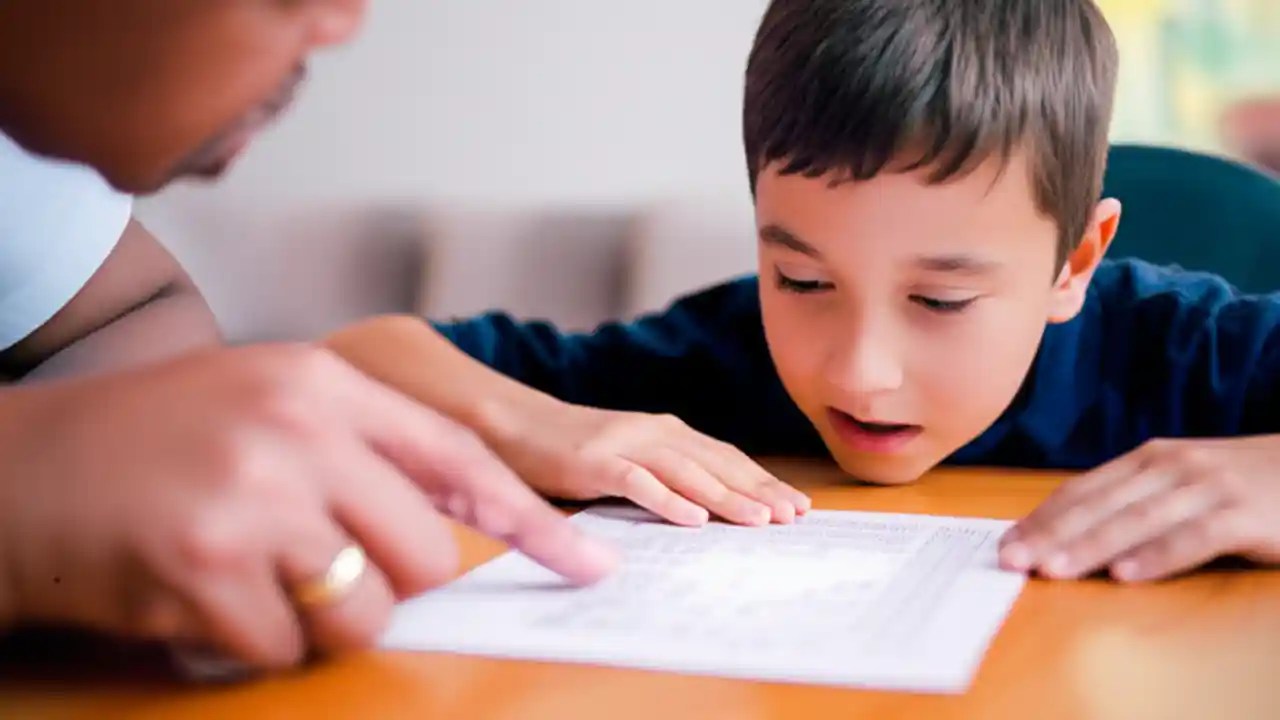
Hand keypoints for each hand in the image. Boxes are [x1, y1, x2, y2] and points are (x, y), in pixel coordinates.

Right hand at [0, 345, 615, 667]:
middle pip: (425, 552)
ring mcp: (253, 494)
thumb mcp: (263, 406)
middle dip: (389, 583)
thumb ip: (360, 451)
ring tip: (253, 578)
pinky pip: (284, 647)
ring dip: (320, 620)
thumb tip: (456, 527)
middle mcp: (298, 428)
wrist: (13, 468)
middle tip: (322, 570)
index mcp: (323, 384)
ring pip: (366, 609)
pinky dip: (249, 644)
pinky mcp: (205, 565)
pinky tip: (199, 597)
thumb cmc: (148, 442)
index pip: (459, 457)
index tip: (586, 565)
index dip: (529, 520)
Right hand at [479, 394, 810, 526]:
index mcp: (665, 431)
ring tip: (760, 521)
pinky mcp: (594, 461)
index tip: (796, 504)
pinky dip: (668, 500)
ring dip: (726, 497)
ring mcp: (624, 444)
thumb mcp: (628, 457)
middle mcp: (652, 432)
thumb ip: (666, 474)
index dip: (762, 480)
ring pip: (686, 472)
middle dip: (758, 491)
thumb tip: (711, 507)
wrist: (513, 424)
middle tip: (794, 516)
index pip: (725, 458)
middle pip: (715, 464)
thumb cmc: (573, 448)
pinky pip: (637, 482)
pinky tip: (694, 519)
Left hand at [998, 437, 1279, 581]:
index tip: (1004, 543)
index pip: (1081, 489)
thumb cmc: (1240, 483)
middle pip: (1099, 505)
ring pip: (1136, 520)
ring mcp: (1208, 488)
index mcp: (1148, 458)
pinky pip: (1194, 538)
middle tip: (1011, 560)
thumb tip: (1067, 530)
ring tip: (1053, 570)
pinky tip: (1127, 575)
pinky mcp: (1244, 515)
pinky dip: (1158, 556)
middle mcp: (1171, 467)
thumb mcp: (1180, 482)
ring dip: (1090, 546)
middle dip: (1050, 534)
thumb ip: (1132, 499)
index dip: (1041, 517)